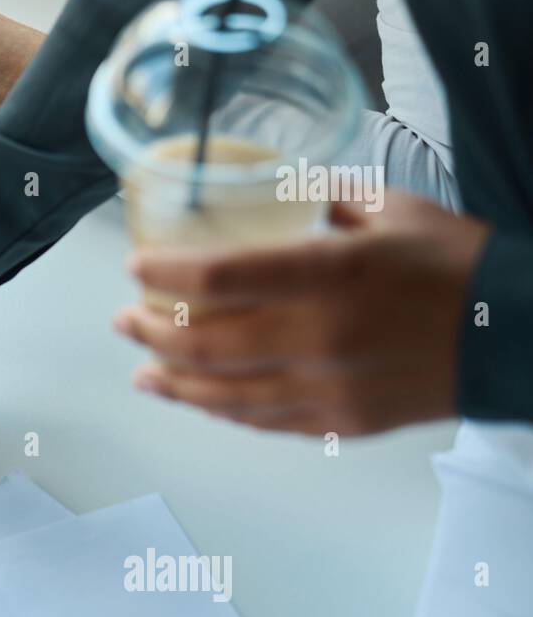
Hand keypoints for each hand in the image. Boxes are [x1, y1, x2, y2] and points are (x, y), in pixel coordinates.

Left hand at [111, 194, 490, 435]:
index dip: (162, 274)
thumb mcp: (389, 208)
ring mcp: (328, 388)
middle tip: (123, 320)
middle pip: (204, 344)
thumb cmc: (456, 263)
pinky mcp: (341, 422)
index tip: (133, 266)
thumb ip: (320, 201)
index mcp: (330, 273)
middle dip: (150, 333)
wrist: (519, 336)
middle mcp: (320, 336)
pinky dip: (221, 409)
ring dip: (172, 383)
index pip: (217, 277)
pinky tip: (196, 399)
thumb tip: (274, 194)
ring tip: (141, 371)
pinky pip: (262, 421)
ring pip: (223, 394)